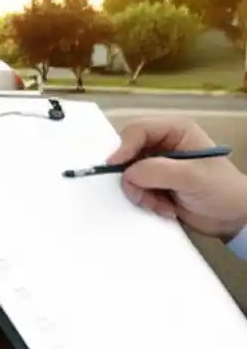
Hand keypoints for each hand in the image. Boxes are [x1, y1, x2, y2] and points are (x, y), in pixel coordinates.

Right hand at [109, 117, 246, 240]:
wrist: (233, 218)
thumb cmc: (221, 190)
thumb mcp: (191, 177)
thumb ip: (156, 171)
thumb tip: (125, 174)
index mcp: (176, 130)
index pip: (137, 130)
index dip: (123, 147)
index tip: (115, 167)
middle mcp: (163, 143)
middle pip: (128, 152)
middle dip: (133, 176)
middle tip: (143, 194)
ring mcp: (157, 164)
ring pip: (128, 173)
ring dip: (140, 192)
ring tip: (160, 204)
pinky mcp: (154, 183)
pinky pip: (134, 188)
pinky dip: (144, 200)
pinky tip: (164, 207)